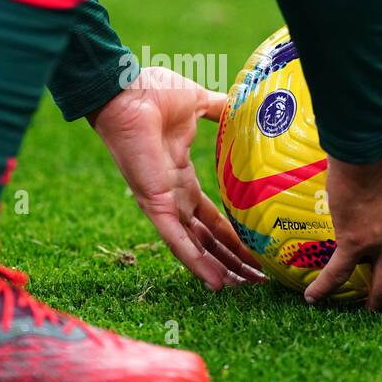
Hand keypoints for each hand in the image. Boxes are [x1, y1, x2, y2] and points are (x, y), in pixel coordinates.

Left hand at [89, 66, 265, 289]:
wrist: (126, 91)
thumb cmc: (152, 93)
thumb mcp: (197, 103)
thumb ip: (220, 109)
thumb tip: (245, 106)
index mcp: (179, 174)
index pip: (209, 215)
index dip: (231, 234)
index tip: (254, 250)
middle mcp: (171, 194)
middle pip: (204, 238)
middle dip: (229, 259)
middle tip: (255, 280)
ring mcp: (161, 202)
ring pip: (191, 246)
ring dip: (216, 269)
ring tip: (240, 290)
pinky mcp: (154, 204)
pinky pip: (176, 240)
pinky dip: (195, 262)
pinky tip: (215, 282)